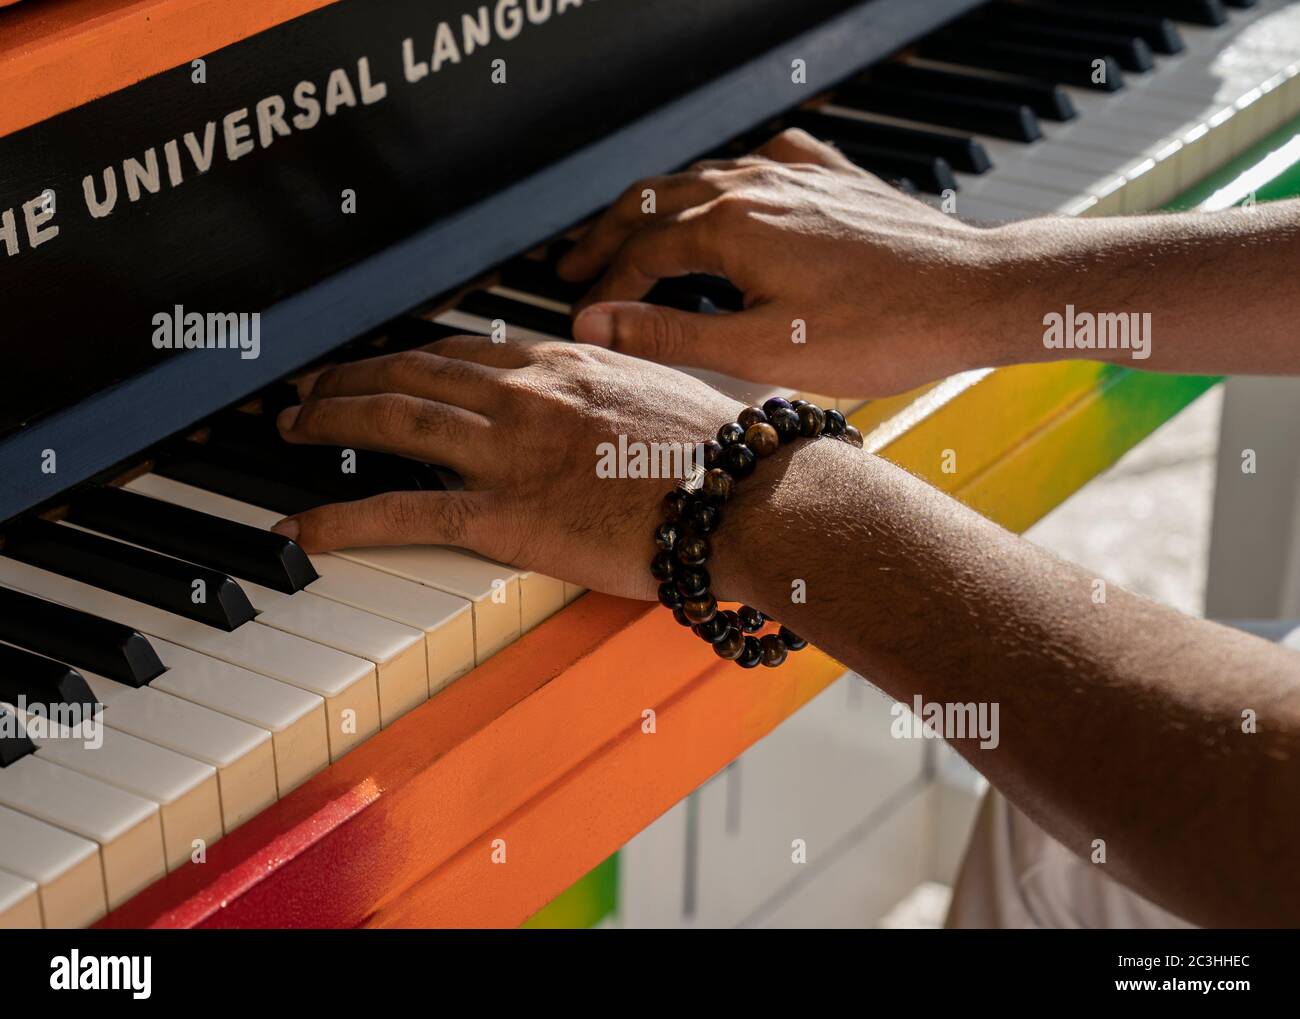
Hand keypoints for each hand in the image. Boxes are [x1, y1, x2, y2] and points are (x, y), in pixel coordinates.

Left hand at [271, 337, 741, 599]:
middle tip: (307, 388)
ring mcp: (511, 453)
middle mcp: (525, 396)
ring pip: (394, 422)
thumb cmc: (723, 449)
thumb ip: (622, 362)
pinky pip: (404, 511)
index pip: (462, 349)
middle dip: (348, 377)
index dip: (407, 356)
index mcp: (565, 364)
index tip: (382, 365)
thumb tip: (608, 347)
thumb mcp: (670, 382)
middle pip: (412, 373)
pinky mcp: (507, 516)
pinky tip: (302, 525)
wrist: (745, 496)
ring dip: (330, 420)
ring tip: (287, 428)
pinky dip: (342, 517)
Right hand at [560, 128, 1011, 397]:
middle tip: (571, 264)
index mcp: (731, 224)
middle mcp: (757, 183)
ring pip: (702, 178)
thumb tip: (596, 321)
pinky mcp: (831, 177)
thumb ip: (672, 334)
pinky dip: (718, 182)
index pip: (639, 251)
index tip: (579, 315)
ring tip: (629, 235)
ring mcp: (796, 173)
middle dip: (608, 235)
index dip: (602, 287)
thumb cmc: (880, 330)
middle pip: (656, 200)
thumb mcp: (763, 351)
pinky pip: (756, 163)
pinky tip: (723, 194)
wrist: (974, 293)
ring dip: (657, 209)